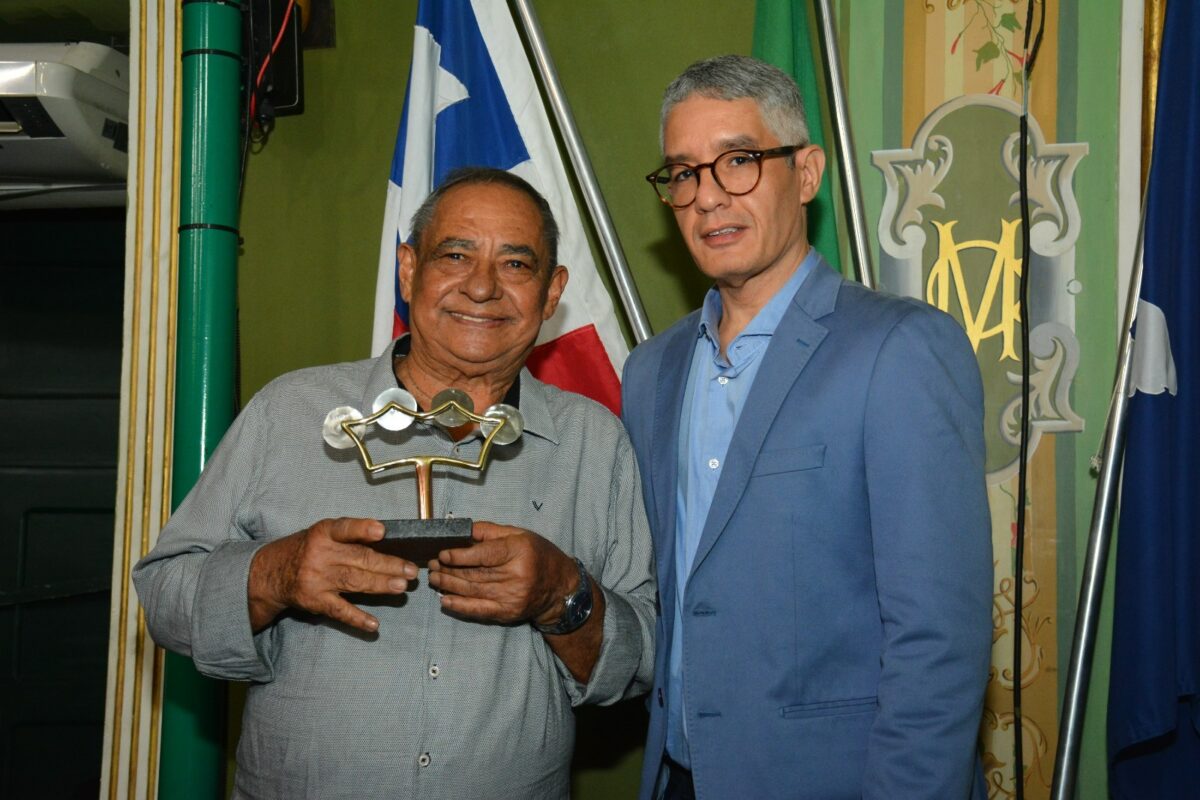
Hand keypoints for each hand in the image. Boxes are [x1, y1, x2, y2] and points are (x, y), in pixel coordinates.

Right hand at [247, 517, 417, 632]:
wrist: (272, 573)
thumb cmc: (308, 549)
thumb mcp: (323, 534)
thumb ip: (350, 536)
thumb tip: (389, 542)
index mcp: (323, 533)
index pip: (344, 528)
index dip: (362, 529)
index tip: (381, 531)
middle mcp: (319, 554)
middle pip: (359, 559)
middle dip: (388, 565)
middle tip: (411, 571)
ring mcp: (317, 579)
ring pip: (354, 582)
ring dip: (380, 585)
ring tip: (402, 587)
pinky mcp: (315, 601)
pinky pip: (339, 610)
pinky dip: (357, 618)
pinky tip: (373, 624)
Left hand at [426, 521, 577, 625]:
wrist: (560, 588)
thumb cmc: (539, 555)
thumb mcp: (520, 534)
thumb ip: (490, 531)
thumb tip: (461, 529)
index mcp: (519, 552)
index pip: (484, 555)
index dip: (460, 556)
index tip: (442, 555)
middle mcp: (517, 575)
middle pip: (475, 574)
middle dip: (449, 570)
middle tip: (432, 565)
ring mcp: (512, 597)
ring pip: (472, 591)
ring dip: (449, 585)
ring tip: (434, 578)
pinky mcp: (508, 612)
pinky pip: (479, 610)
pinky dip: (459, 606)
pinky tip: (444, 600)